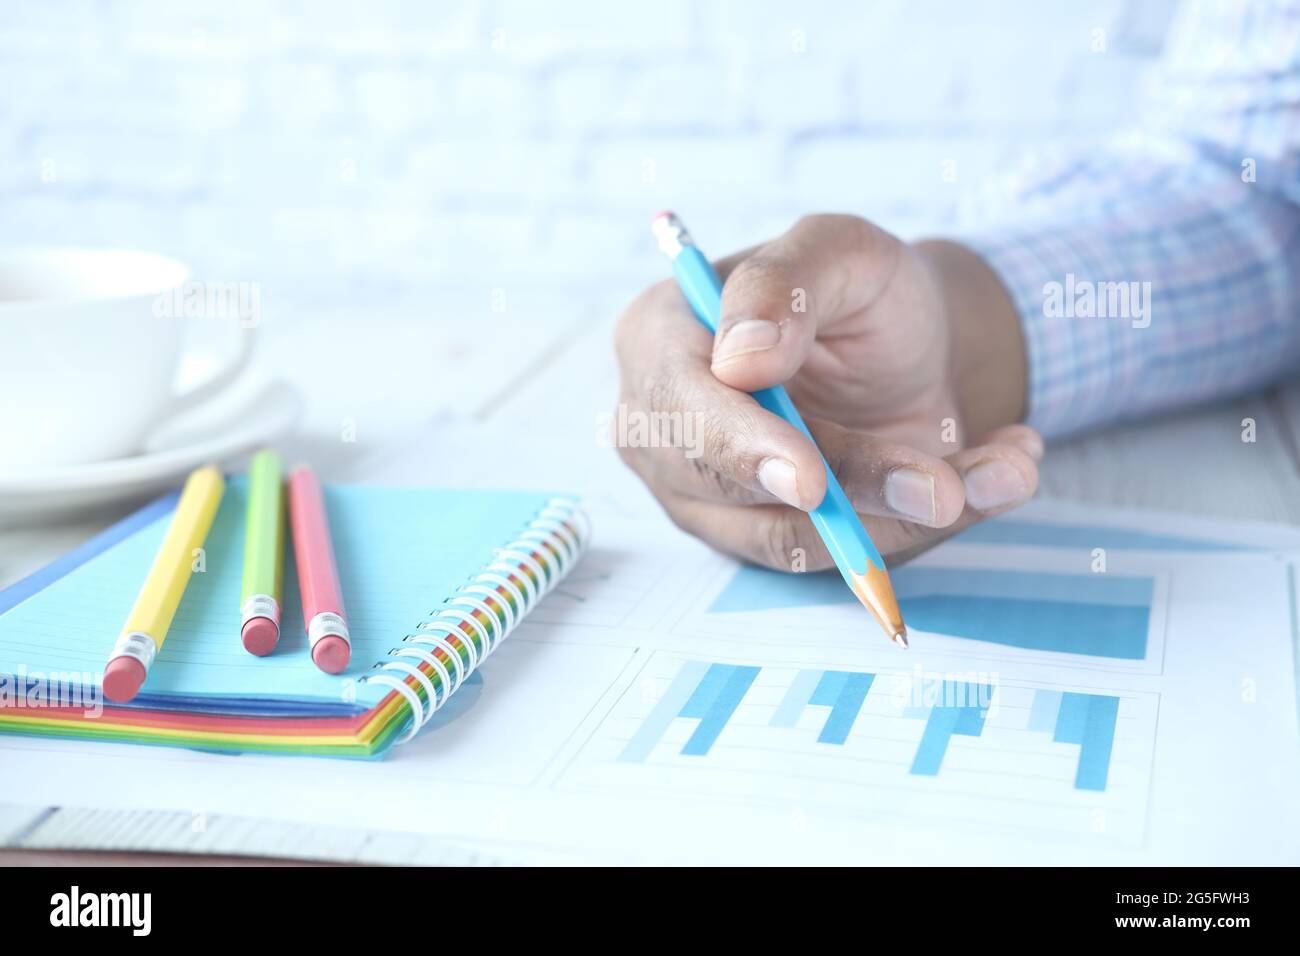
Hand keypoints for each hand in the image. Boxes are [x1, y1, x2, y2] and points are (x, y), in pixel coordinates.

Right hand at [612, 213, 1041, 569]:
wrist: (900, 342)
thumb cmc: (852, 287)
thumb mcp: (838, 249)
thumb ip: (784, 284)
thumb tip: (738, 358)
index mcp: (658, 340)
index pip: (677, 409)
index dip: (740, 450)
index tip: (810, 480)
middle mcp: (663, 432)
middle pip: (728, 491)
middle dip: (847, 492)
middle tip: (946, 488)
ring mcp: (708, 497)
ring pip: (791, 540)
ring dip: (902, 518)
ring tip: (1002, 471)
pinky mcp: (769, 539)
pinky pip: (840, 558)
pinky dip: (927, 528)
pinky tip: (995, 479)